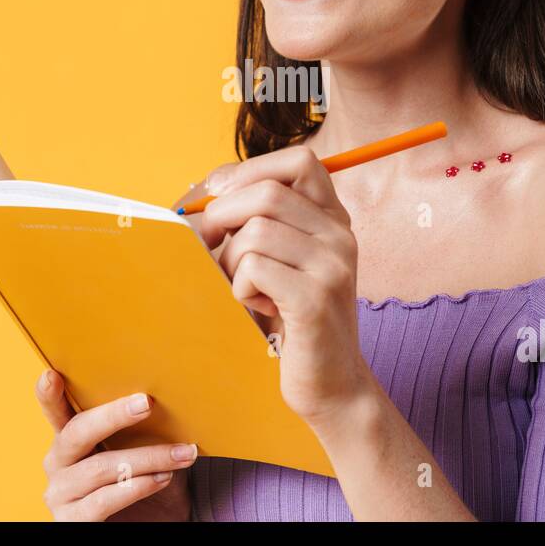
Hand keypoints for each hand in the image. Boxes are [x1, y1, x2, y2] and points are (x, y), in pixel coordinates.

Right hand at [35, 369, 194, 520]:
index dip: (49, 395)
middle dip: (114, 415)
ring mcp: (60, 494)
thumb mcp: (138, 448)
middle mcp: (57, 464)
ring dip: (147, 458)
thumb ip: (137, 426)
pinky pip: (103, 501)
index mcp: (68, 439)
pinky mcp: (72, 522)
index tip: (50, 375)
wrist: (148, 521)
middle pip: (77, 432)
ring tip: (181, 454)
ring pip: (100, 468)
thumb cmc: (141, 478)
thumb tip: (169, 393)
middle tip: (147, 403)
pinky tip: (162, 479)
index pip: (55, 412)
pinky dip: (137, 487)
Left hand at [196, 144, 374, 429]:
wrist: (331, 384)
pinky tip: (257, 308)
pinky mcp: (315, 299)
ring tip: (243, 289)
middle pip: (266, 194)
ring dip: (230, 263)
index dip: (251, 169)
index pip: (300, 161)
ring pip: (254, 233)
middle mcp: (340, 235)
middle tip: (212, 250)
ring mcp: (333, 266)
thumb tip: (204, 192)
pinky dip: (239, 289)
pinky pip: (253, 269)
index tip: (219, 192)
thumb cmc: (292, 319)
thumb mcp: (283, 259)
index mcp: (334, 218)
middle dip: (223, 218)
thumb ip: (260, 221)